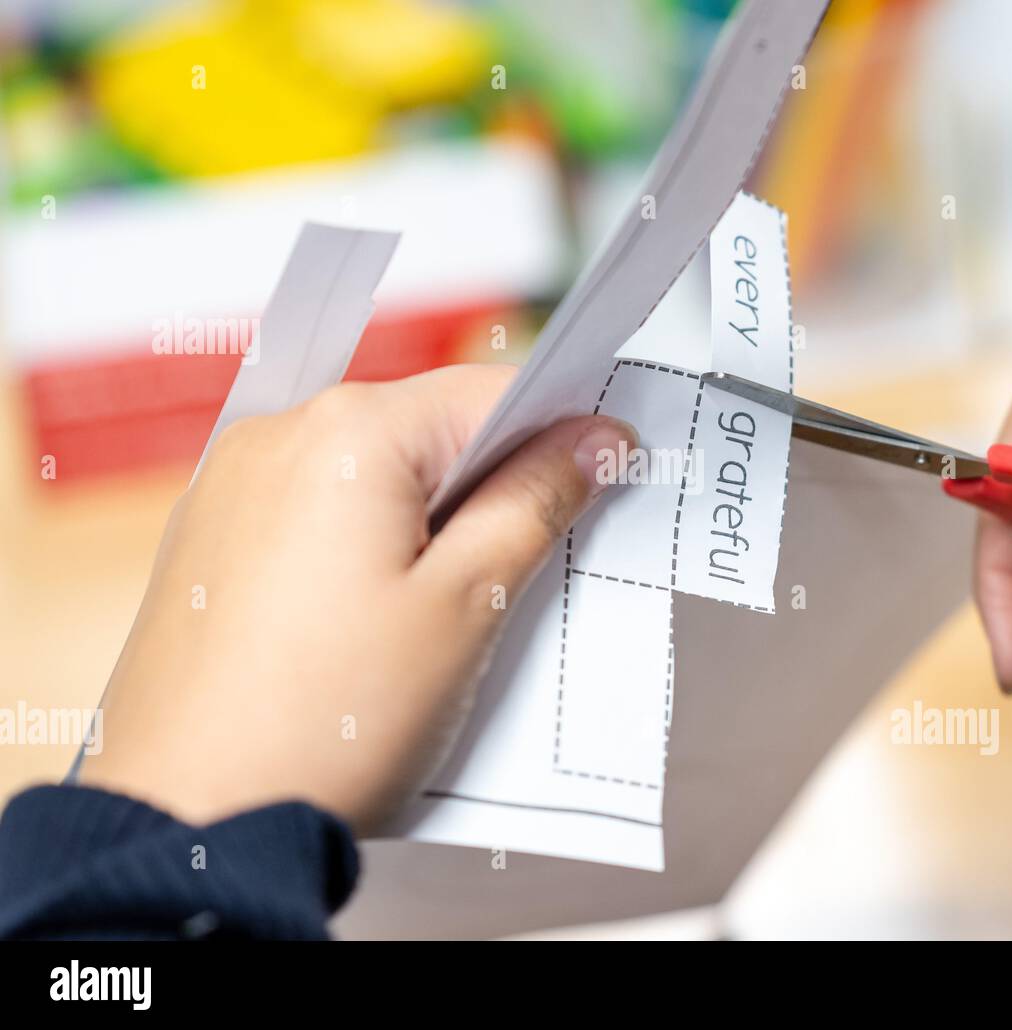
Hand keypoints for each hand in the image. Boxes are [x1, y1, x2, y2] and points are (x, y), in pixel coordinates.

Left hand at [78, 365, 635, 830]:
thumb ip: (534, 503)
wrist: (189, 821)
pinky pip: (318, 513)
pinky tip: (378, 623)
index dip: (562, 431)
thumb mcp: (467, 605)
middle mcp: (279, 434)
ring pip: (374, 476)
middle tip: (528, 567)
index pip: (490, 394)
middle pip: (429, 432)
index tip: (608, 472)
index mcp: (349, 432)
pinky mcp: (210, 538)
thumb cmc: (326, 720)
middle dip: (492, 487)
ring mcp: (232, 485)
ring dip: (430, 523)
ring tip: (446, 615)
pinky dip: (367, 548)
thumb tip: (588, 440)